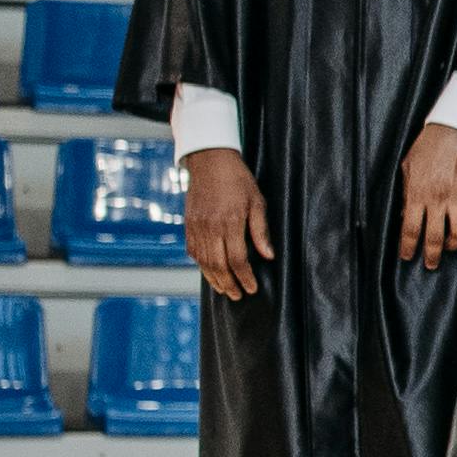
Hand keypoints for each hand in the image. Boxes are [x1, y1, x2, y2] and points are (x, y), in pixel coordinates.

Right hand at [182, 144, 266, 299]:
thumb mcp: (257, 202)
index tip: (252, 288)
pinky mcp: (189, 224)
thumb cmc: (238, 180)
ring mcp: (197, 227)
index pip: (237, 260)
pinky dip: (201, 266)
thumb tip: (268, 256)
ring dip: (214, 279)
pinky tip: (210, 272)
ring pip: (204, 262)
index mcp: (230, 222)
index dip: (245, 277)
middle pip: (219, 265)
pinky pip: (193, 251)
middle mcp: (210, 228)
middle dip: (229, 284)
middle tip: (238, 296)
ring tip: (224, 290)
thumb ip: (261, 231)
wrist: (210, 160)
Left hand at [395, 123, 456, 264]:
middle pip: (434, 237)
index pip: (410, 229)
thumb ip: (405, 193)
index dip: (408, 247)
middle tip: (430, 264)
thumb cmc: (427, 146)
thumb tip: (402, 214)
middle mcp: (437, 200)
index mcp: (417, 194)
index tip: (406, 256)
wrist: (453, 130)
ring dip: (454, 245)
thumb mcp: (407, 168)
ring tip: (450, 249)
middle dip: (431, 256)